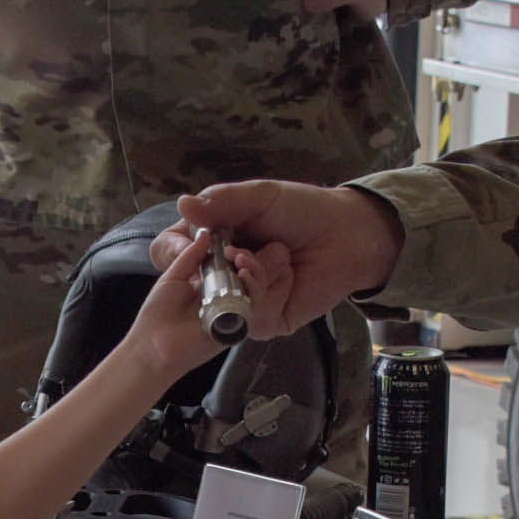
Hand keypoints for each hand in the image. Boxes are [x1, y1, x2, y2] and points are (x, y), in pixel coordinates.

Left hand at [130, 226, 286, 376]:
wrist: (152, 346)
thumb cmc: (158, 314)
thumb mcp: (173, 276)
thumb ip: (190, 256)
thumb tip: (206, 233)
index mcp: (210, 287)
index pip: (232, 266)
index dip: (236, 253)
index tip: (229, 242)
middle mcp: (224, 299)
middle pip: (249, 277)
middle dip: (249, 261)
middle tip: (237, 252)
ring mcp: (231, 313)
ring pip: (256, 290)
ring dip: (254, 272)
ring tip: (242, 260)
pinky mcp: (236, 328)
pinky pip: (253, 307)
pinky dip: (254, 290)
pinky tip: (245, 276)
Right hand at [156, 181, 402, 334]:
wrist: (348, 234)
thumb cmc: (304, 210)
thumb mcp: (259, 197)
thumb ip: (221, 202)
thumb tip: (183, 204)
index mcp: (213, 239)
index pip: (171, 251)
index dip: (175, 251)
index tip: (194, 244)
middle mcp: (222, 272)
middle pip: (188, 285)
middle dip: (216, 267)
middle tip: (238, 251)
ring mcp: (242, 299)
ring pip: (221, 302)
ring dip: (249, 275)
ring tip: (278, 253)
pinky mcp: (265, 321)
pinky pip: (250, 317)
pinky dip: (265, 291)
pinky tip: (285, 271)